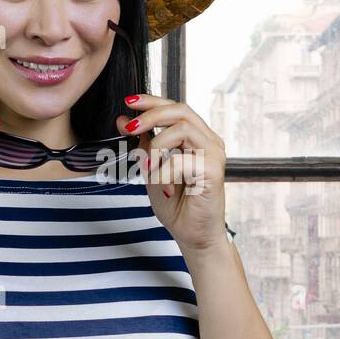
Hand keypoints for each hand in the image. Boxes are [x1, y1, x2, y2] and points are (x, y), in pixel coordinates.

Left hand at [115, 93, 229, 252]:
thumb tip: (125, 120)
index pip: (176, 108)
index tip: (129, 102)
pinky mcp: (214, 171)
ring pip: (182, 129)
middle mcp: (210, 142)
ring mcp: (215, 155)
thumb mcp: (152, 169)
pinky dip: (163, 171)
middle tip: (131, 127)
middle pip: (181, 110)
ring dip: (156, 145)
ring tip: (147, 167)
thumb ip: (142, 145)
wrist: (193, 237)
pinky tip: (161, 187)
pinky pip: (181, 159)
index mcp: (198, 139)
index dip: (152, 101)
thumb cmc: (177, 207)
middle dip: (152, 115)